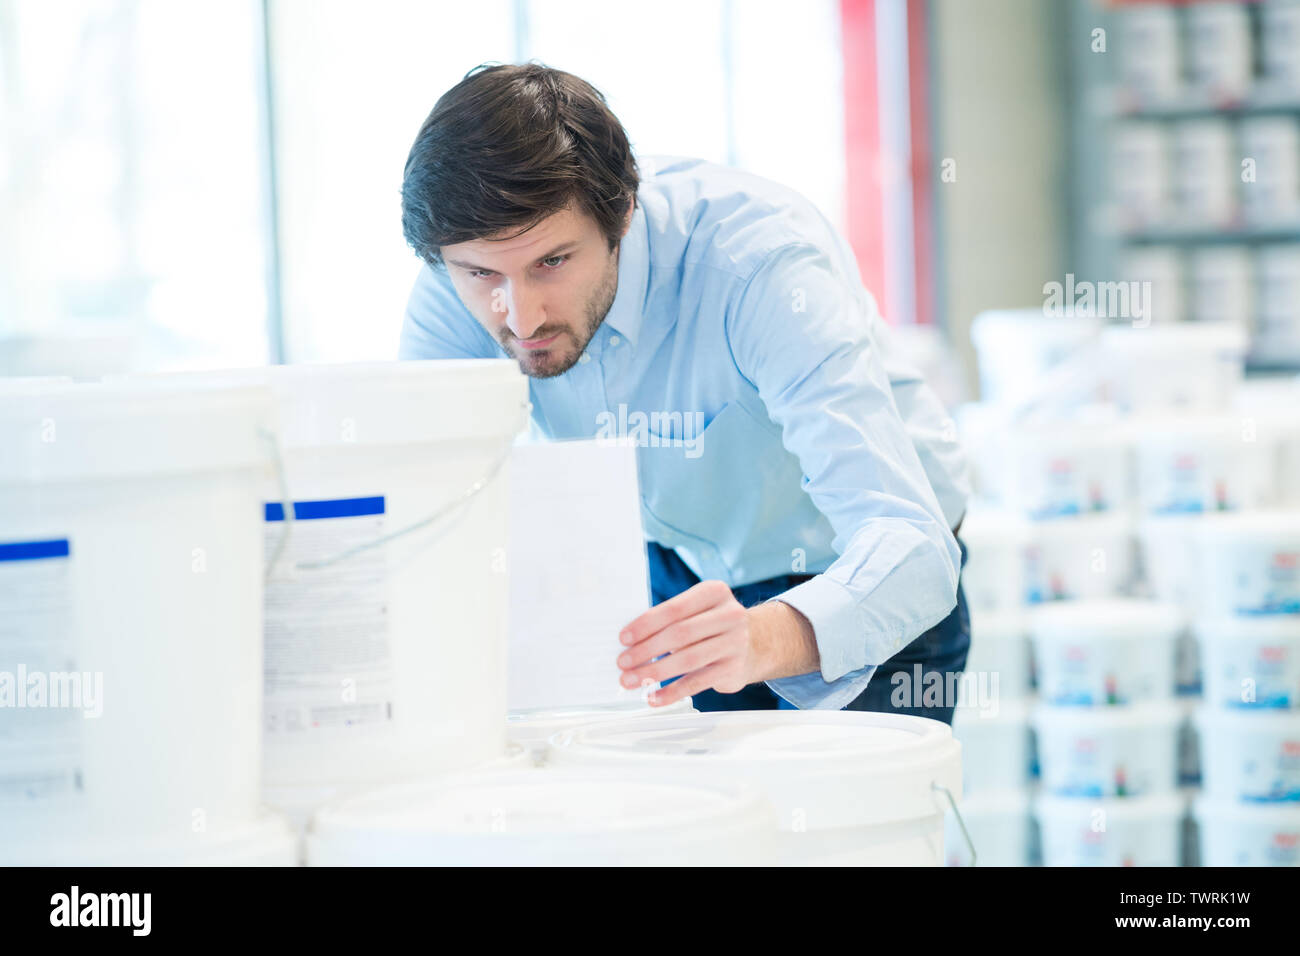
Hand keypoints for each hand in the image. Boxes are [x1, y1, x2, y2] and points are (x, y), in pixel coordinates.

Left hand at [616, 580, 818, 706]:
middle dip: (646, 650)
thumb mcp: (698, 610)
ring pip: (686, 660)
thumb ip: (671, 620)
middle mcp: (729, 615)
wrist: (756, 643)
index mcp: (714, 593)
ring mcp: (734, 643)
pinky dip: (672, 692)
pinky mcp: (734, 669)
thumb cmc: (712, 625)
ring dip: (654, 672)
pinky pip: (697, 683)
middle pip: (679, 635)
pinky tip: (654, 697)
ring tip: (631, 681)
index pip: (674, 609)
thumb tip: (631, 643)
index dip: (645, 625)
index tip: (624, 639)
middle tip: (623, 663)